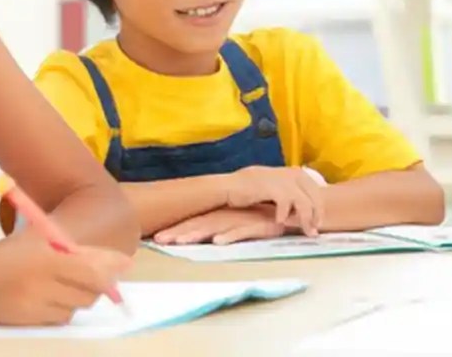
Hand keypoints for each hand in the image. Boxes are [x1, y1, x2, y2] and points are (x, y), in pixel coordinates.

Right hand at [0, 234, 131, 325]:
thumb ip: (81, 253)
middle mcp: (42, 284)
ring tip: (62, 284)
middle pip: (88, 293)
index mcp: (48, 259)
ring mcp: (35, 305)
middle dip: (96, 285)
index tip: (123, 267)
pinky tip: (50, 298)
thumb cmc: (10, 257)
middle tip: (90, 275)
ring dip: (78, 297)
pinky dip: (63, 309)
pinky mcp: (29, 321)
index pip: (91, 272)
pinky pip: (61, 319)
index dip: (110, 273)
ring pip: (76, 307)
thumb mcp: (44, 245)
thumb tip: (122, 263)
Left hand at [151, 207, 285, 245]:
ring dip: (197, 234)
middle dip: (178, 233)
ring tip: (180, 241)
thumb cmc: (266, 219)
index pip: (194, 222)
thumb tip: (205, 239)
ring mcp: (242, 221)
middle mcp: (228, 217)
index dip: (176, 229)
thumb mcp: (242, 224)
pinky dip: (229, 236)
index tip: (155, 238)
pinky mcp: (259, 226)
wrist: (295, 209)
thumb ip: (225, 229)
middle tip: (159, 240)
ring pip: (215, 227)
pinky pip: (241, 232)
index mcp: (222, 217)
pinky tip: (217, 242)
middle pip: (198, 225)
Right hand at [225, 165, 323, 235]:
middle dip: (316, 215)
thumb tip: (304, 211)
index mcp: (293, 173)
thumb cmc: (249, 192)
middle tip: (313, 232)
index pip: (316, 189)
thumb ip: (289, 195)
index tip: (317, 224)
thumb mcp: (273, 190)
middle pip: (314, 194)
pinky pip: (286, 201)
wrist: (226, 188)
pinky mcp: (270, 185)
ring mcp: (280, 178)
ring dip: (305, 218)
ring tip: (304, 230)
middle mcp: (290, 173)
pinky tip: (280, 222)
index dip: (319, 207)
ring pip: (304, 200)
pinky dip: (286, 213)